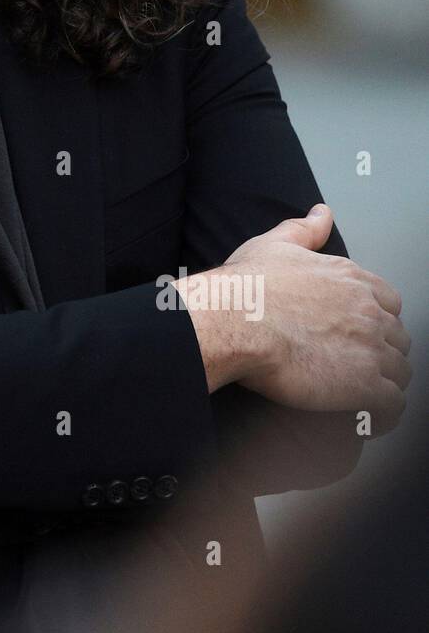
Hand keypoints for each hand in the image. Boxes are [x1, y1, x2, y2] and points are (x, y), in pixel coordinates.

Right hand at [177, 205, 409, 429]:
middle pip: (398, 337)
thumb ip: (305, 229)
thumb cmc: (246, 287)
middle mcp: (368, 310)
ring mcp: (370, 347)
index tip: (359, 332)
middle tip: (356, 366)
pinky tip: (368, 418)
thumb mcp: (274, 244)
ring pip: (400, 371)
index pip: (388, 301)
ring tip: (362, 396)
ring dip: (385, 383)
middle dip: (383, 351)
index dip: (376, 319)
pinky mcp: (364, 384)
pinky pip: (393, 405)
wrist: (232, 321)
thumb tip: (322, 214)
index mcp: (350, 278)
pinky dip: (384, 415)